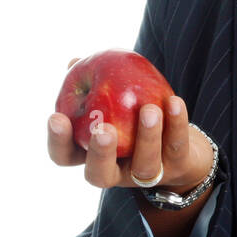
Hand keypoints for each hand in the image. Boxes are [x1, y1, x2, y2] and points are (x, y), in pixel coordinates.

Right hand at [47, 57, 213, 190]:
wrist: (180, 146)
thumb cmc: (133, 117)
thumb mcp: (111, 99)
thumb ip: (91, 82)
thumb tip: (75, 61)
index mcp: (92, 154)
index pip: (65, 156)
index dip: (58, 140)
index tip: (55, 117)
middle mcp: (116, 170)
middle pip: (99, 174)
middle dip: (100, 153)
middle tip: (103, 130)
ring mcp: (147, 173)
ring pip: (144, 164)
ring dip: (146, 137)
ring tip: (148, 110)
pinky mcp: (178, 167)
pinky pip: (176, 146)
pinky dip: (176, 124)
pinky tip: (173, 102)